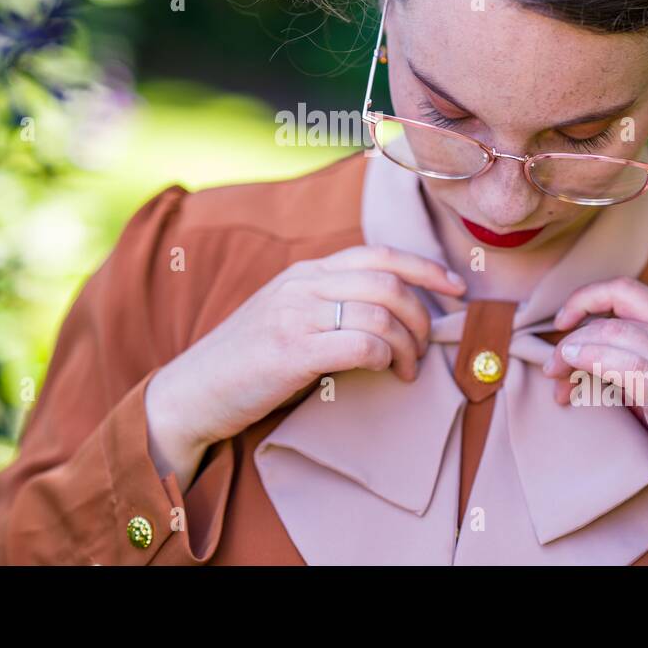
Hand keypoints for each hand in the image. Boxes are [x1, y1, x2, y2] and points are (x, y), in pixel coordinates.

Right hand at [145, 244, 466, 488]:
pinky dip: (382, 355)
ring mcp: (295, 315)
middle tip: (424, 350)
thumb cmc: (246, 362)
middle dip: (421, 316)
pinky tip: (382, 369)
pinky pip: (359, 343)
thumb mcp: (288, 317)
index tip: (456, 289)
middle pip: (388, 283)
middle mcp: (302, 285)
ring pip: (380, 313)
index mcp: (305, 272)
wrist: (191, 392)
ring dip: (407, 345)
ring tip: (406, 370)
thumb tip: (391, 316)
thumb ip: (329, 305)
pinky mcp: (291, 351)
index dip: (425, 267)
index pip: (378, 254)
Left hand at [542, 276, 647, 536]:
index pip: (629, 292)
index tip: (563, 323)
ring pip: (615, 335)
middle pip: (612, 317)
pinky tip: (575, 376)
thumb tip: (586, 368)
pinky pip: (627, 367)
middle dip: (571, 338)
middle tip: (553, 370)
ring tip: (558, 382)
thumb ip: (638, 372)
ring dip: (573, 354)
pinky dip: (592, 362)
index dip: (587, 298)